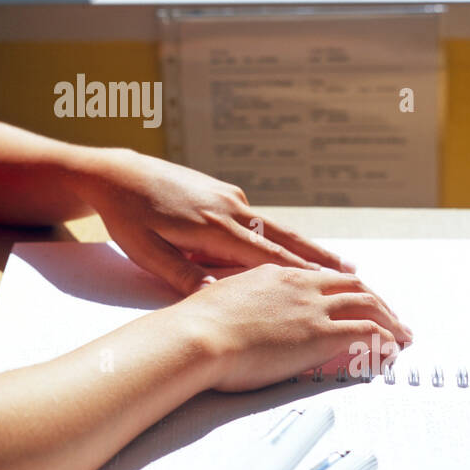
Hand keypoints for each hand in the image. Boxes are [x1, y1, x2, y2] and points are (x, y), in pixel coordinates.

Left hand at [76, 148, 358, 295]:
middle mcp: (230, 207)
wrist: (116, 171)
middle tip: (354, 272)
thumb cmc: (127, 216)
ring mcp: (228, 197)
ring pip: (272, 227)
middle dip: (318, 256)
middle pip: (283, 237)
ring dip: (301, 246)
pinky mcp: (222, 192)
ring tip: (332, 263)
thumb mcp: (147, 252)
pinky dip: (275, 235)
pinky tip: (287, 248)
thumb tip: (214, 298)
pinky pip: (254, 219)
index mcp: (213, 225)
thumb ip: (181, 275)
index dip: (302, 271)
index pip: (266, 255)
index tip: (334, 283)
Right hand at [180, 263, 414, 393]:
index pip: (320, 278)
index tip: (353, 298)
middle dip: (376, 301)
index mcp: (274, 275)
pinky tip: (392, 349)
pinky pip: (367, 332)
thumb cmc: (197, 326)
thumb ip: (238, 304)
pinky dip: (385, 338)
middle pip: (352, 286)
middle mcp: (299, 285)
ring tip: (402, 334)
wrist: (197, 336)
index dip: (342, 289)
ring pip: (367, 305)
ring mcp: (312, 309)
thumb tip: (237, 315)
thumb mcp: (220, 303)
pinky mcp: (321, 335)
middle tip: (389, 317)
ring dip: (390, 320)